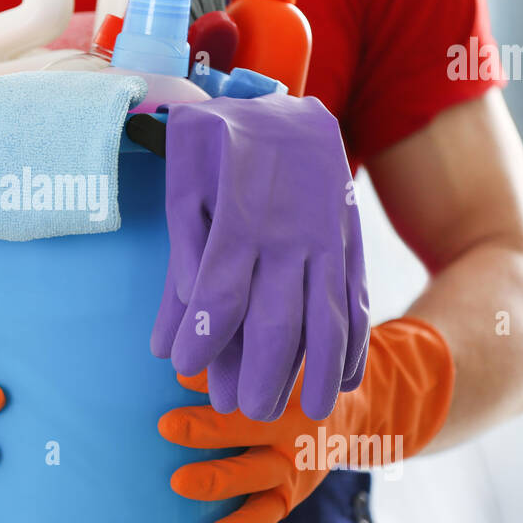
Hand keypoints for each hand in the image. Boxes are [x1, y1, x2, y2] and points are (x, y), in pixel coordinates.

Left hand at [151, 95, 369, 420]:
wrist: (291, 107)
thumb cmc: (221, 144)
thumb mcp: (184, 183)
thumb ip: (181, 259)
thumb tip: (165, 342)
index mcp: (241, 213)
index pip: (221, 292)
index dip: (202, 338)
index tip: (184, 370)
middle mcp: (291, 233)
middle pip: (278, 320)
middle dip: (259, 374)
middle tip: (239, 410)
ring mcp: (328, 241)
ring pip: (325, 320)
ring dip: (314, 372)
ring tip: (303, 415)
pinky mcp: (350, 246)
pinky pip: (357, 303)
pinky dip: (354, 345)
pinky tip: (345, 380)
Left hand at [161, 318, 453, 522]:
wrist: (353, 409)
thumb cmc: (296, 371)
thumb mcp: (286, 349)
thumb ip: (242, 345)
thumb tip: (182, 348)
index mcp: (293, 381)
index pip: (260, 374)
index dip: (221, 374)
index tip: (179, 373)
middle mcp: (295, 423)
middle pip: (253, 424)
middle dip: (209, 427)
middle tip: (167, 425)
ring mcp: (294, 462)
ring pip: (257, 473)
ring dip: (219, 479)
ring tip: (179, 482)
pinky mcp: (291, 493)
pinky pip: (266, 513)